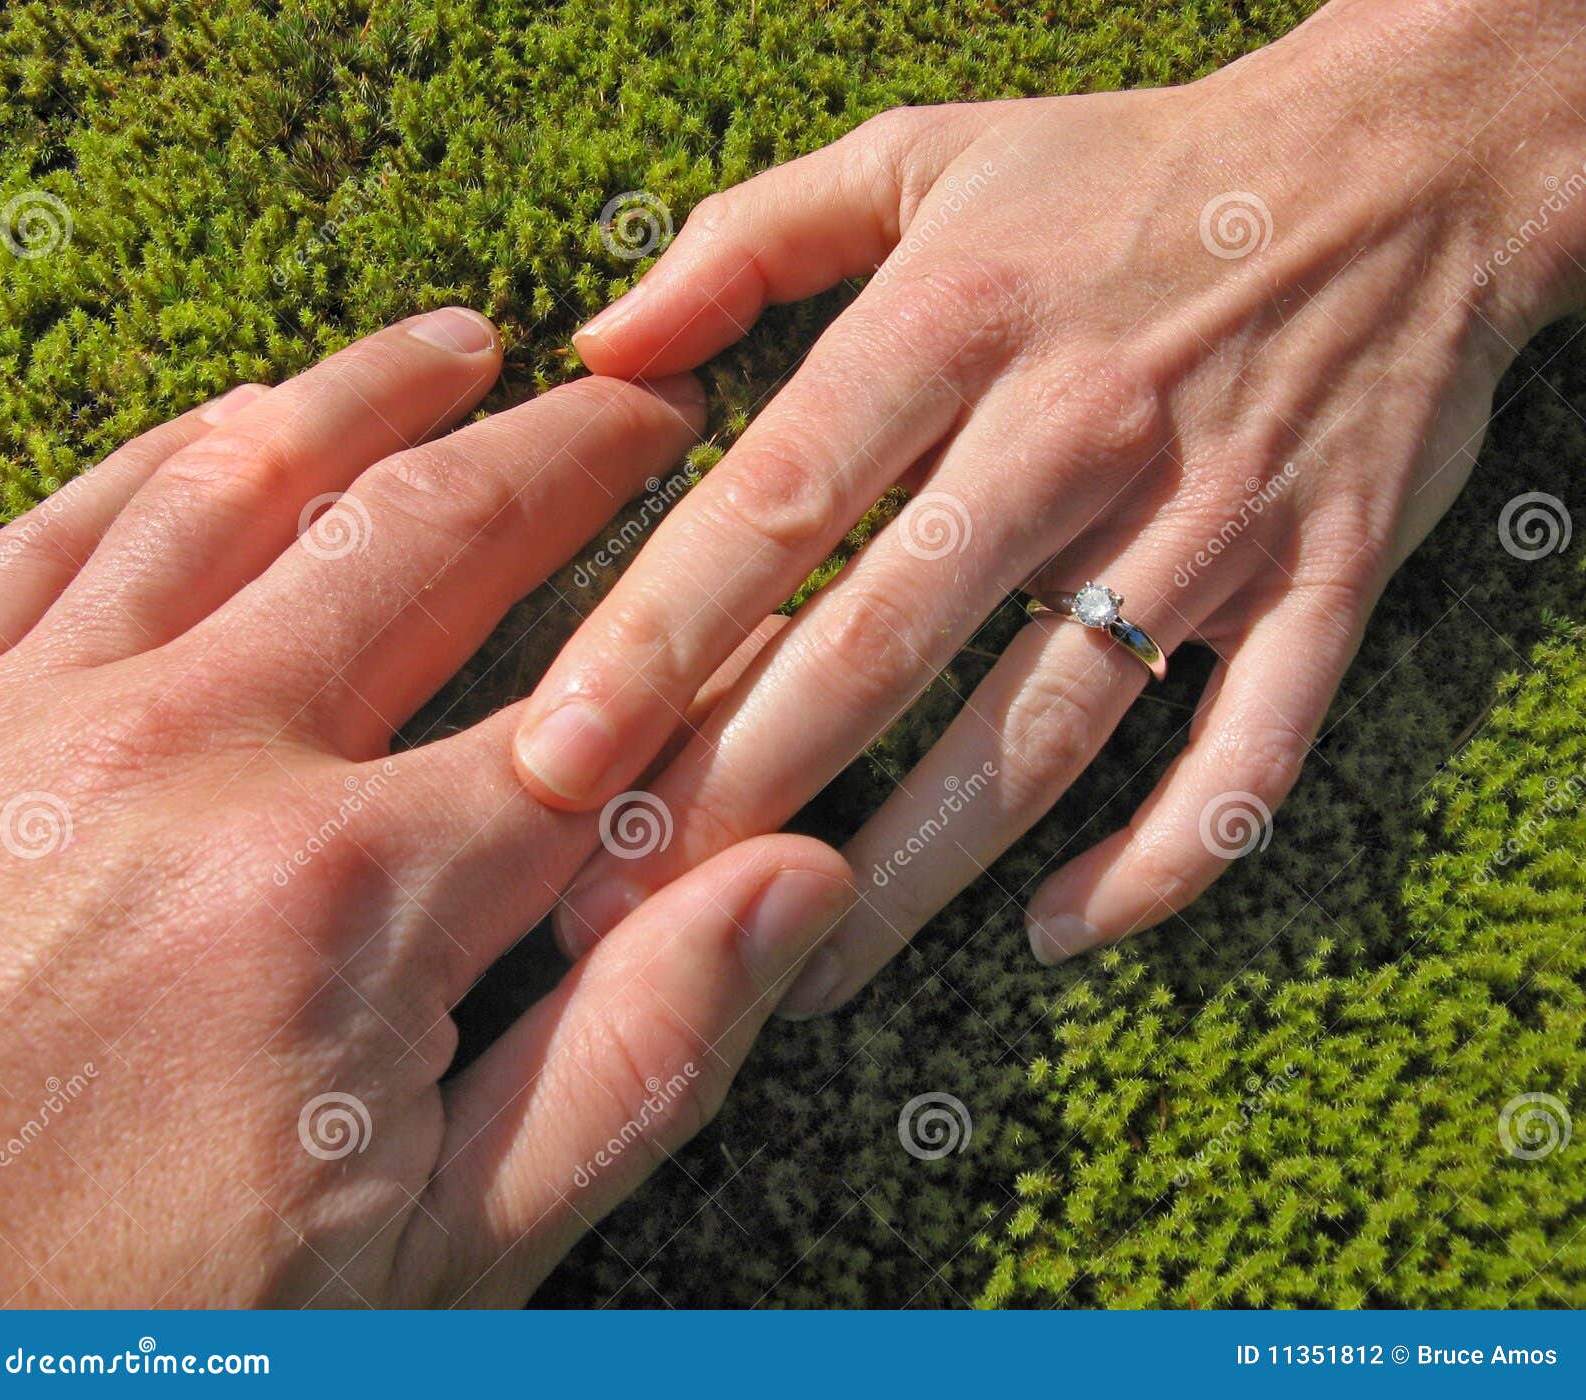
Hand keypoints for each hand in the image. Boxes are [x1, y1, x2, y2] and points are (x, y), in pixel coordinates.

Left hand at [0, 308, 854, 1305]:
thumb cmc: (170, 1332)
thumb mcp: (439, 1262)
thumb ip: (632, 1054)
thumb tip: (797, 873)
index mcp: (343, 898)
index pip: (592, 717)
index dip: (704, 652)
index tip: (773, 588)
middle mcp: (187, 765)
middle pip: (426, 541)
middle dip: (567, 460)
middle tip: (648, 412)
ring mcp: (33, 729)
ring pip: (236, 486)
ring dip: (373, 396)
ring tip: (468, 346)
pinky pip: (52, 534)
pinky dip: (162, 456)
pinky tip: (233, 419)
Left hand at [512, 0, 1585, 1013]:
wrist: (1396, 171)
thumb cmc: (1124, 176)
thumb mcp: (926, 152)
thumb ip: (753, 236)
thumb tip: (605, 341)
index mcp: (957, 320)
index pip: (779, 500)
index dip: (656, 639)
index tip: (554, 761)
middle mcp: (1073, 430)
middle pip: (883, 646)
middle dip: (743, 790)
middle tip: (625, 912)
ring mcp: (1209, 519)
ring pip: (1044, 731)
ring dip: (916, 869)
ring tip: (800, 974)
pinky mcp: (1324, 584)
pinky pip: (1248, 756)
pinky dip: (1162, 861)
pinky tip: (1060, 933)